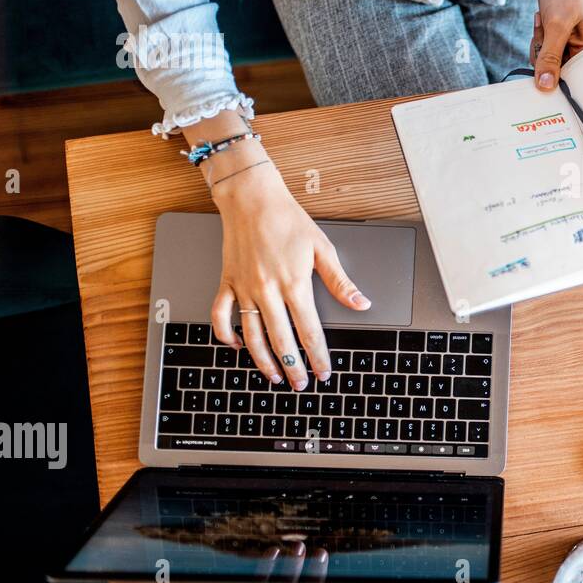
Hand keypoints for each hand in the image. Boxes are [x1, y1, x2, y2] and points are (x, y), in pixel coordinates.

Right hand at [179, 112, 369, 390]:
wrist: (252, 199)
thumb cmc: (288, 220)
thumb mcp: (323, 248)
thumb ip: (341, 282)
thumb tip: (361, 304)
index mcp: (294, 284)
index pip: (309, 331)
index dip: (318, 356)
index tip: (324, 372)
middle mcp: (267, 291)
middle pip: (281, 340)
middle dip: (293, 366)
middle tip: (301, 384)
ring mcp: (244, 289)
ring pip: (251, 335)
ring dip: (262, 360)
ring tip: (274, 376)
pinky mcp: (227, 282)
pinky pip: (221, 316)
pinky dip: (226, 335)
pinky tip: (237, 346)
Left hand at [531, 0, 582, 89]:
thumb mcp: (557, 26)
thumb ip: (550, 57)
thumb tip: (545, 86)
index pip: (571, 80)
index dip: (554, 80)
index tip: (541, 74)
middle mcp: (580, 52)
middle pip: (553, 71)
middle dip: (543, 53)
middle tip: (547, 30)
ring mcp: (567, 46)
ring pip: (543, 59)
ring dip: (539, 40)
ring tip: (546, 19)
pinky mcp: (558, 38)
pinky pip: (541, 47)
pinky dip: (538, 34)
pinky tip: (543, 17)